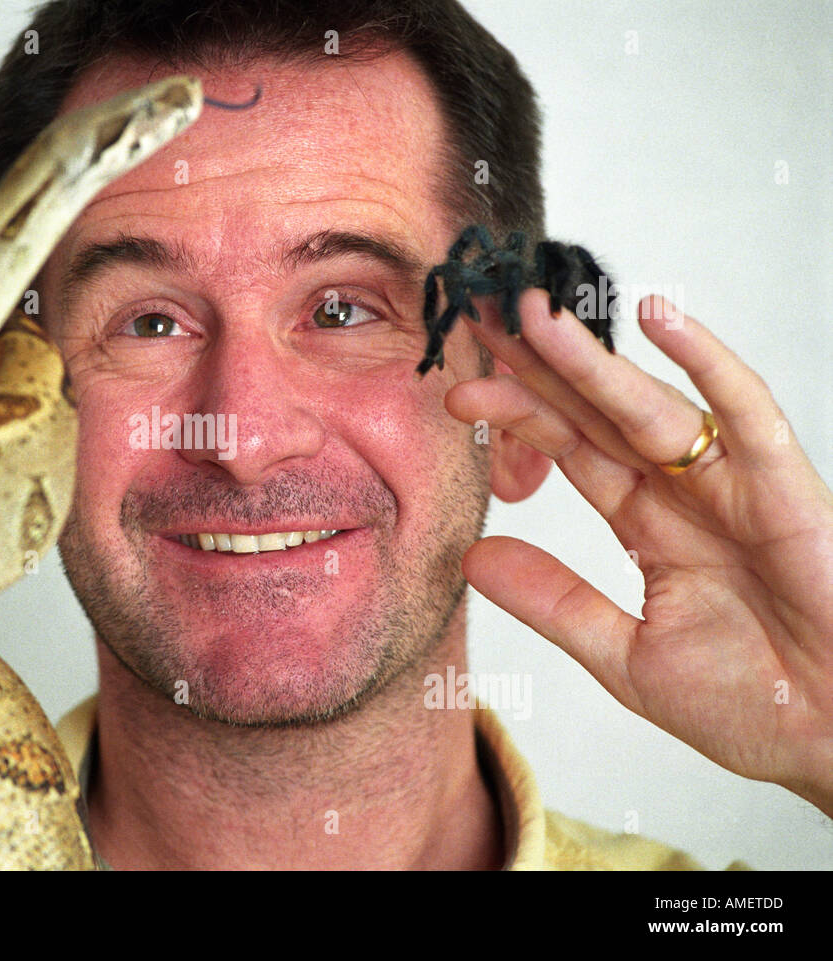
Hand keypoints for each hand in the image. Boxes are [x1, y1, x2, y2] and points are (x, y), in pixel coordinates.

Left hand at [444, 292, 832, 815]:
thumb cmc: (753, 705)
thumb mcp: (625, 655)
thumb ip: (554, 601)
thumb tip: (472, 555)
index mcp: (649, 524)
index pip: (570, 449)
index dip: (517, 415)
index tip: (459, 392)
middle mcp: (685, 490)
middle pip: (598, 410)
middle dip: (541, 363)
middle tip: (483, 313)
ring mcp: (734, 483)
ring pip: (649, 403)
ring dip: (591, 356)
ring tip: (534, 311)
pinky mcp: (785, 487)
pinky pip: (745, 411)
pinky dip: (707, 361)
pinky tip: (657, 315)